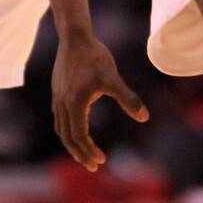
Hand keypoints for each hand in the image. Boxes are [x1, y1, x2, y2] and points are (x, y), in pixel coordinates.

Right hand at [51, 32, 148, 170]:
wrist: (75, 37)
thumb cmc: (95, 56)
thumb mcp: (113, 79)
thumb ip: (128, 98)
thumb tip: (145, 117)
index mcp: (74, 104)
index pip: (79, 137)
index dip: (90, 151)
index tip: (102, 160)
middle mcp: (62, 104)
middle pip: (67, 138)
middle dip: (80, 154)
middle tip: (93, 166)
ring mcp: (57, 97)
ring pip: (60, 128)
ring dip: (72, 143)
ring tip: (84, 151)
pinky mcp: (57, 90)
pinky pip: (58, 117)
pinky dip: (66, 129)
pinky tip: (75, 127)